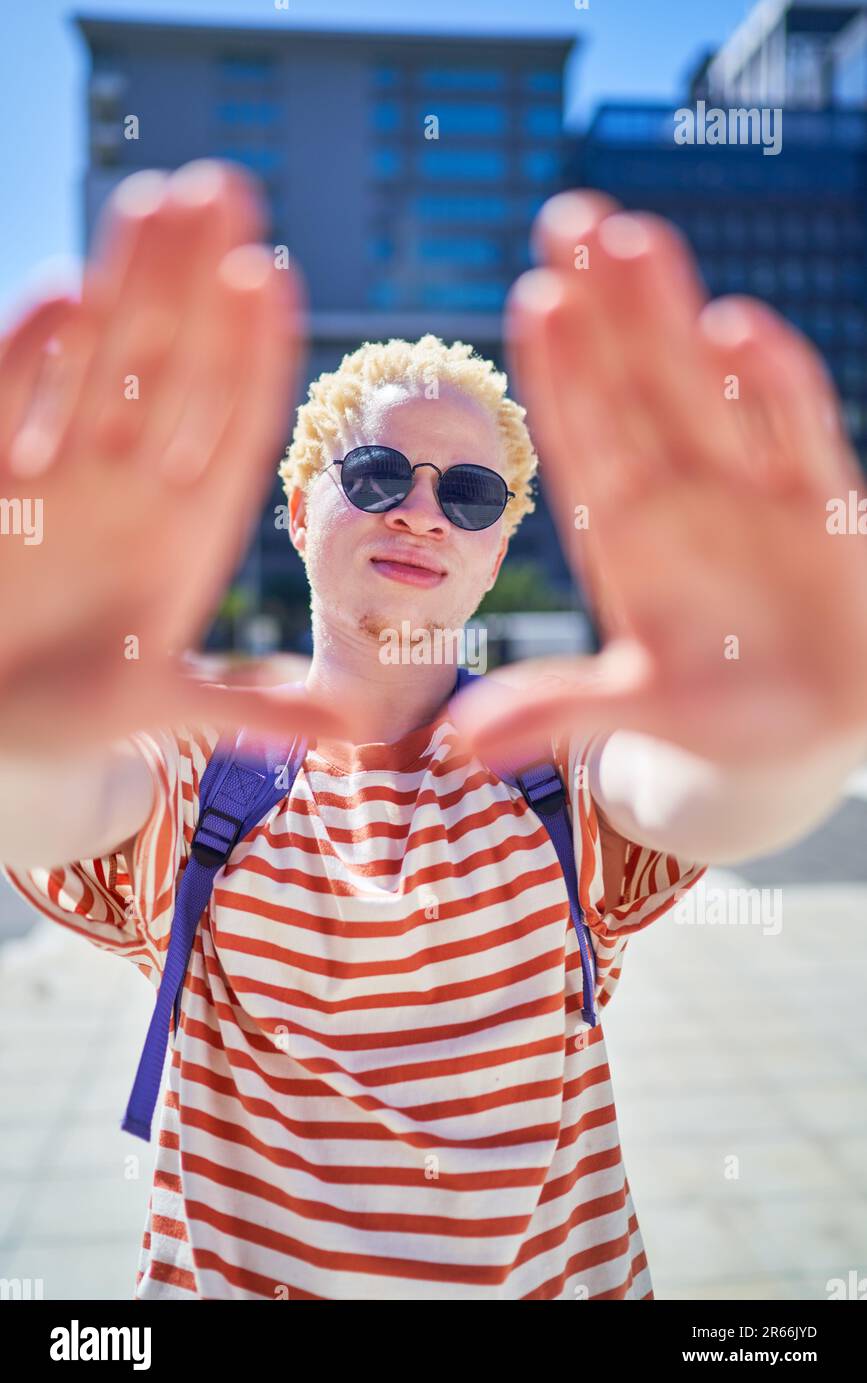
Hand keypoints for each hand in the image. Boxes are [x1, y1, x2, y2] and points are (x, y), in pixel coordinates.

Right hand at [0, 160, 352, 754]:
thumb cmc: (73, 714)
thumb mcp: (160, 705)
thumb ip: (248, 707)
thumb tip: (355, 730)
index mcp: (187, 528)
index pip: (230, 426)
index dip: (250, 356)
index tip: (269, 279)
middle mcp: (130, 486)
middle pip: (172, 370)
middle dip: (195, 285)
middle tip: (224, 190)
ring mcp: (61, 474)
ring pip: (98, 365)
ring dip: (125, 287)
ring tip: (154, 200)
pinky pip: (10, 405)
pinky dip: (30, 359)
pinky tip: (64, 294)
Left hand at [451, 190, 866, 769]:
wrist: (807, 727)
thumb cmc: (714, 715)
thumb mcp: (638, 709)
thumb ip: (560, 708)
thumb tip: (460, 745)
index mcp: (622, 538)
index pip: (583, 441)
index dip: (560, 375)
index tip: (534, 301)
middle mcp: (677, 499)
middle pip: (633, 389)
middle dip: (603, 311)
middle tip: (567, 220)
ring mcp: (746, 492)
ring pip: (702, 390)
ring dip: (669, 318)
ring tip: (633, 237)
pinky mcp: (816, 504)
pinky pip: (792, 431)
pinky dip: (769, 386)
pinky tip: (733, 328)